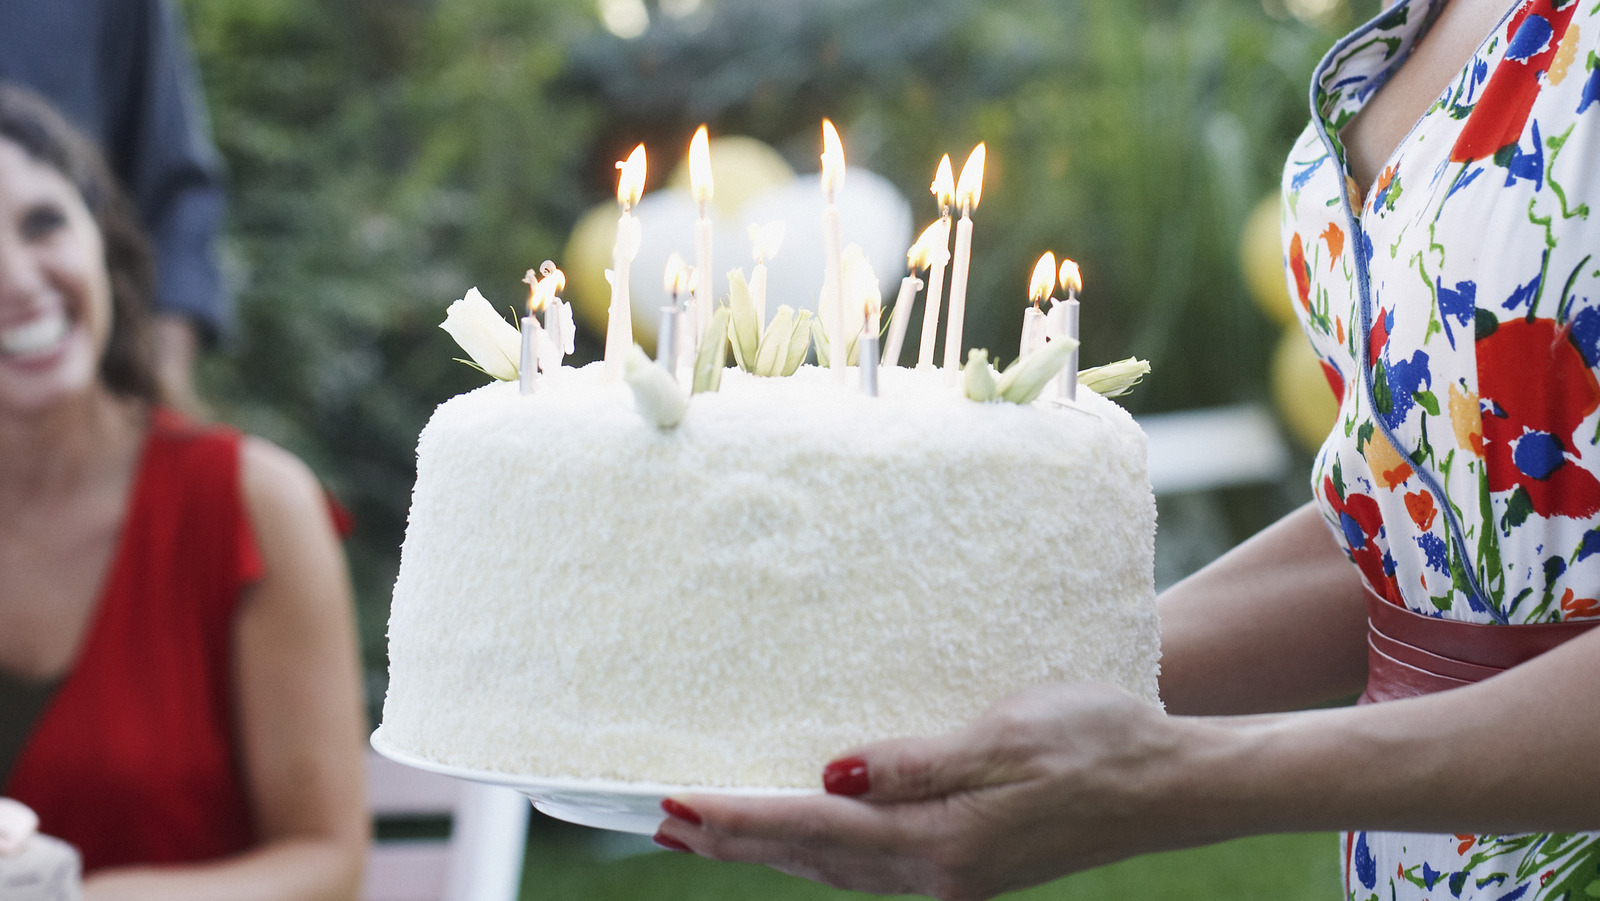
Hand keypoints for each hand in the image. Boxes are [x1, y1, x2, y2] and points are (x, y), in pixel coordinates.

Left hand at [655, 682, 1195, 900]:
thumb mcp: (1005, 735)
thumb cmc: (1099, 741)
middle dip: (735, 842)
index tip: (673, 806)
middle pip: (811, 861)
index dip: (738, 820)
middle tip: (663, 821)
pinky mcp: (969, 864)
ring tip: (710, 831)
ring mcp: (954, 875)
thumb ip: (912, 762)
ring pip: (836, 869)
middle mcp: (938, 872)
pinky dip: (817, 851)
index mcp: (941, 841)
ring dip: (769, 849)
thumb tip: (827, 779)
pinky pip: (868, 865)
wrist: (1174, 785)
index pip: (811, 832)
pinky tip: (802, 836)